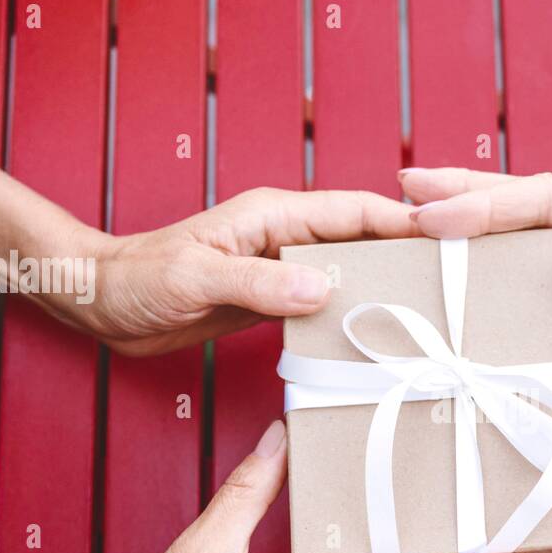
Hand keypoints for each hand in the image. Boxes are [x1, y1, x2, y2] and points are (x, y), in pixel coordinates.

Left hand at [53, 188, 416, 355]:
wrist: (101, 302)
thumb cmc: (139, 280)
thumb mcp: (197, 279)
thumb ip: (259, 282)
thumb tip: (324, 289)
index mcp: (272, 215)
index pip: (352, 211)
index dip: (401, 222)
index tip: (446, 241)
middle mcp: (283, 238)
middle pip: (361, 240)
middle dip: (405, 257)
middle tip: (450, 288)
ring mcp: (280, 269)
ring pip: (348, 274)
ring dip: (382, 291)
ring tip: (425, 318)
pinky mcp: (270, 301)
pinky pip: (322, 305)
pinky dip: (348, 318)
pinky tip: (369, 341)